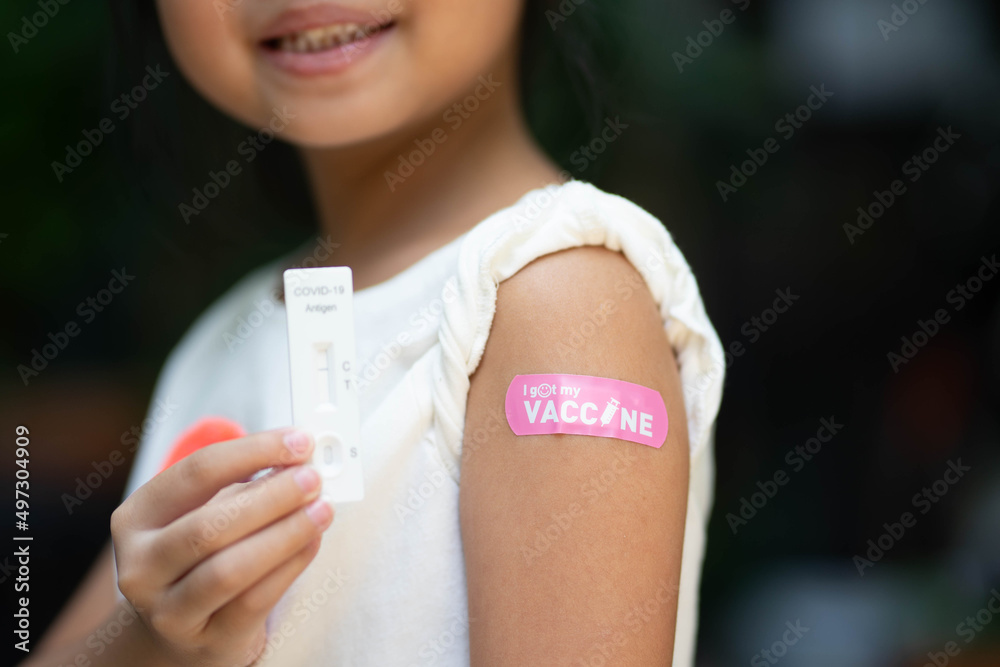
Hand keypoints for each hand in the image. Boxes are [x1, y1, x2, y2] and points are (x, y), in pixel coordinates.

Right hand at [111, 428, 333, 666]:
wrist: (179, 633)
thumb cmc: (201, 557)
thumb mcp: (206, 513)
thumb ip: (246, 484)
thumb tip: (299, 457)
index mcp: (137, 517)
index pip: (196, 472)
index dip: (253, 451)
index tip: (299, 441)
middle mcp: (142, 566)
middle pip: (211, 524)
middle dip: (272, 496)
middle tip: (313, 478)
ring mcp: (168, 610)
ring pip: (230, 568)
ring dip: (285, 533)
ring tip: (322, 510)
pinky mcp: (204, 641)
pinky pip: (253, 601)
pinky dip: (290, 566)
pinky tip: (313, 542)